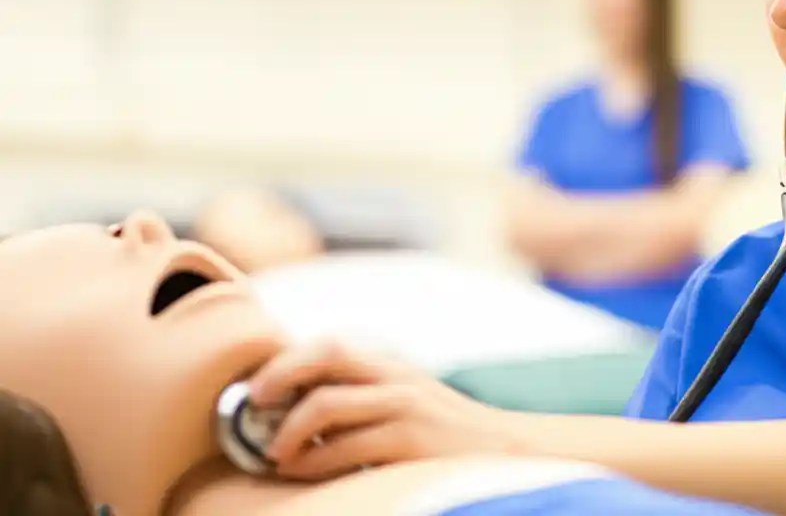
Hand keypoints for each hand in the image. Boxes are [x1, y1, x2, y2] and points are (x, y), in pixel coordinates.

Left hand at [247, 340, 516, 479]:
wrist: (503, 450)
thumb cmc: (440, 432)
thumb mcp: (403, 397)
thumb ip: (360, 390)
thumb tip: (291, 403)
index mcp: (389, 361)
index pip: (329, 343)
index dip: (285, 359)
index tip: (255, 387)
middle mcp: (396, 373)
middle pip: (325, 355)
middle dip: (279, 377)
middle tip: (254, 406)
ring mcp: (405, 404)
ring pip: (327, 404)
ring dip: (288, 432)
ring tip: (274, 454)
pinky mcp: (409, 439)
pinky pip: (345, 448)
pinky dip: (312, 462)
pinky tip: (301, 471)